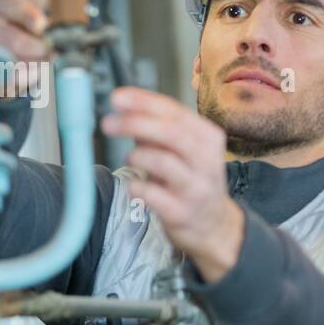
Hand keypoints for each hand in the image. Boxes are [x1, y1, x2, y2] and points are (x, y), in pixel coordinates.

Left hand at [100, 87, 244, 280]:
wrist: (214, 226)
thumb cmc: (192, 182)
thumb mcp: (184, 151)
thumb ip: (158, 130)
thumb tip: (125, 108)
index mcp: (208, 139)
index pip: (174, 112)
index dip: (143, 102)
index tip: (117, 98)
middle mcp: (207, 161)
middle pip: (170, 132)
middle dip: (135, 123)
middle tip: (108, 123)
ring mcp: (196, 188)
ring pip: (162, 161)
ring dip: (137, 156)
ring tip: (131, 159)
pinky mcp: (181, 213)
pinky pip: (151, 193)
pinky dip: (136, 186)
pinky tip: (135, 186)